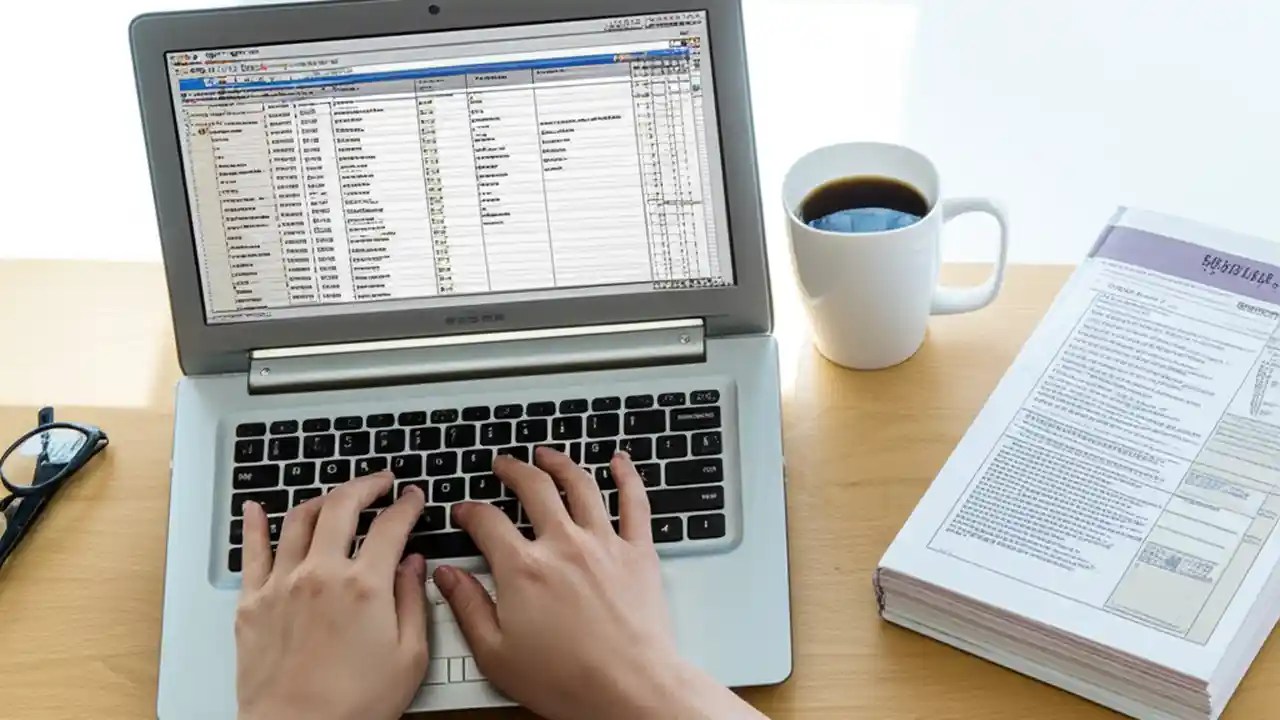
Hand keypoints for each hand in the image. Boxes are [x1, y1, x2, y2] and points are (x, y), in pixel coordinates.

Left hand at [235, 472, 428, 719]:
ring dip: (321, 500)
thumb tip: (413, 565)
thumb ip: (413, 602)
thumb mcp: (409, 657)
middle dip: (366, 486)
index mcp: (366, 586)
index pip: (392, 525)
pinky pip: (252, 552)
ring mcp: (283, 584)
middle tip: (380, 482)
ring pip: (299, 519)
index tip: (413, 497)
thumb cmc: (355, 707)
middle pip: (343, 506)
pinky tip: (255, 508)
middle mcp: (322, 574)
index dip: (407, 505)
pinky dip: (254, 524)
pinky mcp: (253, 603)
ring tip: (335, 497)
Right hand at [436, 449, 763, 719]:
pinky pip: (634, 502)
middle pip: (534, 488)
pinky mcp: (638, 552)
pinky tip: (619, 461)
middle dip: (513, 470)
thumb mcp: (496, 654)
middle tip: (504, 464)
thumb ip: (467, 607)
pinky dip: (627, 476)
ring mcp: (604, 544)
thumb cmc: (566, 680)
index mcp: (523, 569)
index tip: (465, 511)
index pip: (486, 522)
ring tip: (547, 454)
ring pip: (580, 485)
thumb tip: (445, 576)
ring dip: (560, 463)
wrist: (629, 691)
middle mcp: (563, 545)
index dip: (470, 511)